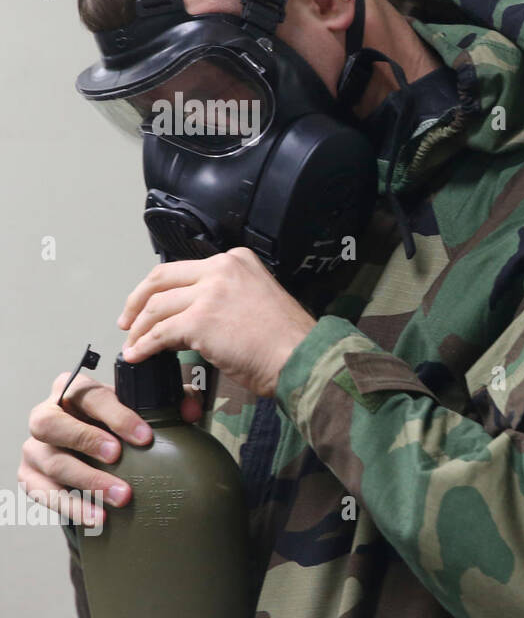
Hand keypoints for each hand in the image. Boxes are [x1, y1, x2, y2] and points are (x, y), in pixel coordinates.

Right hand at [19, 372, 202, 524]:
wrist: (92, 450)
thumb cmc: (119, 423)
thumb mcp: (144, 407)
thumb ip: (172, 400)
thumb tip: (192, 410)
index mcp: (73, 390)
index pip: (89, 395)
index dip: (116, 415)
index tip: (144, 437)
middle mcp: (46, 414)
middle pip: (50, 422)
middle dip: (84, 439)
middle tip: (117, 457)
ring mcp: (34, 448)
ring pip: (50, 461)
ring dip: (86, 481)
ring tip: (121, 496)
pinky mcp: (29, 477)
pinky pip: (44, 493)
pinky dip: (72, 507)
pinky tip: (98, 516)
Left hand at [118, 248, 316, 397]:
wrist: (301, 357)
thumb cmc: (287, 340)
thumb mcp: (259, 298)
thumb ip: (228, 296)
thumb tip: (195, 316)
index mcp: (237, 260)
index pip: (184, 269)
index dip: (160, 289)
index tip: (149, 305)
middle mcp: (221, 268)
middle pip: (160, 279)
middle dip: (136, 302)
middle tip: (128, 322)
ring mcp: (209, 293)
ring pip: (156, 307)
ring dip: (139, 329)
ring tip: (134, 345)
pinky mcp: (199, 321)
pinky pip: (159, 334)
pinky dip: (144, 346)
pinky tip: (137, 355)